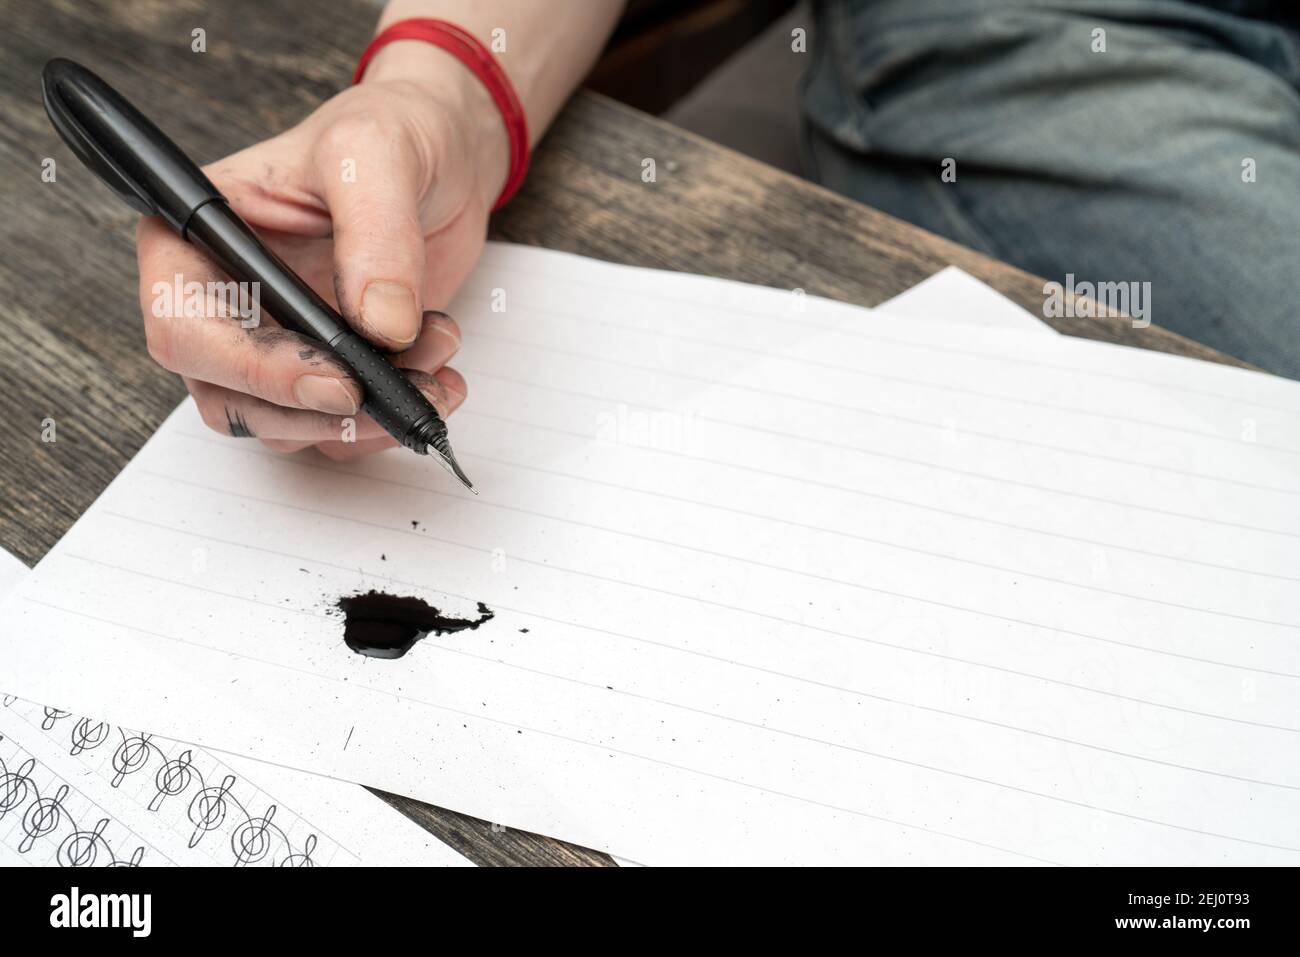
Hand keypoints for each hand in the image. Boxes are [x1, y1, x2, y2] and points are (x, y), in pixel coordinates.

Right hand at [135, 48, 507, 458]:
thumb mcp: (377, 151)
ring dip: (365, 421)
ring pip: (285, 426)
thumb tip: (381, 326)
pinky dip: (390, 420)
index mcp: (196, 235)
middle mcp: (223, 298)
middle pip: (228, 396)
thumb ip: (375, 233)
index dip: (253, 367)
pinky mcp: (327, 368)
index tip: (337, 380)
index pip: (183, 327)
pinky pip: (338, 427)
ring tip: (436, 370)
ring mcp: (274, 340)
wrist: (446, 161)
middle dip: (318, 412)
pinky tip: (439, 380)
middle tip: (399, 393)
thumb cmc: (390, 132)